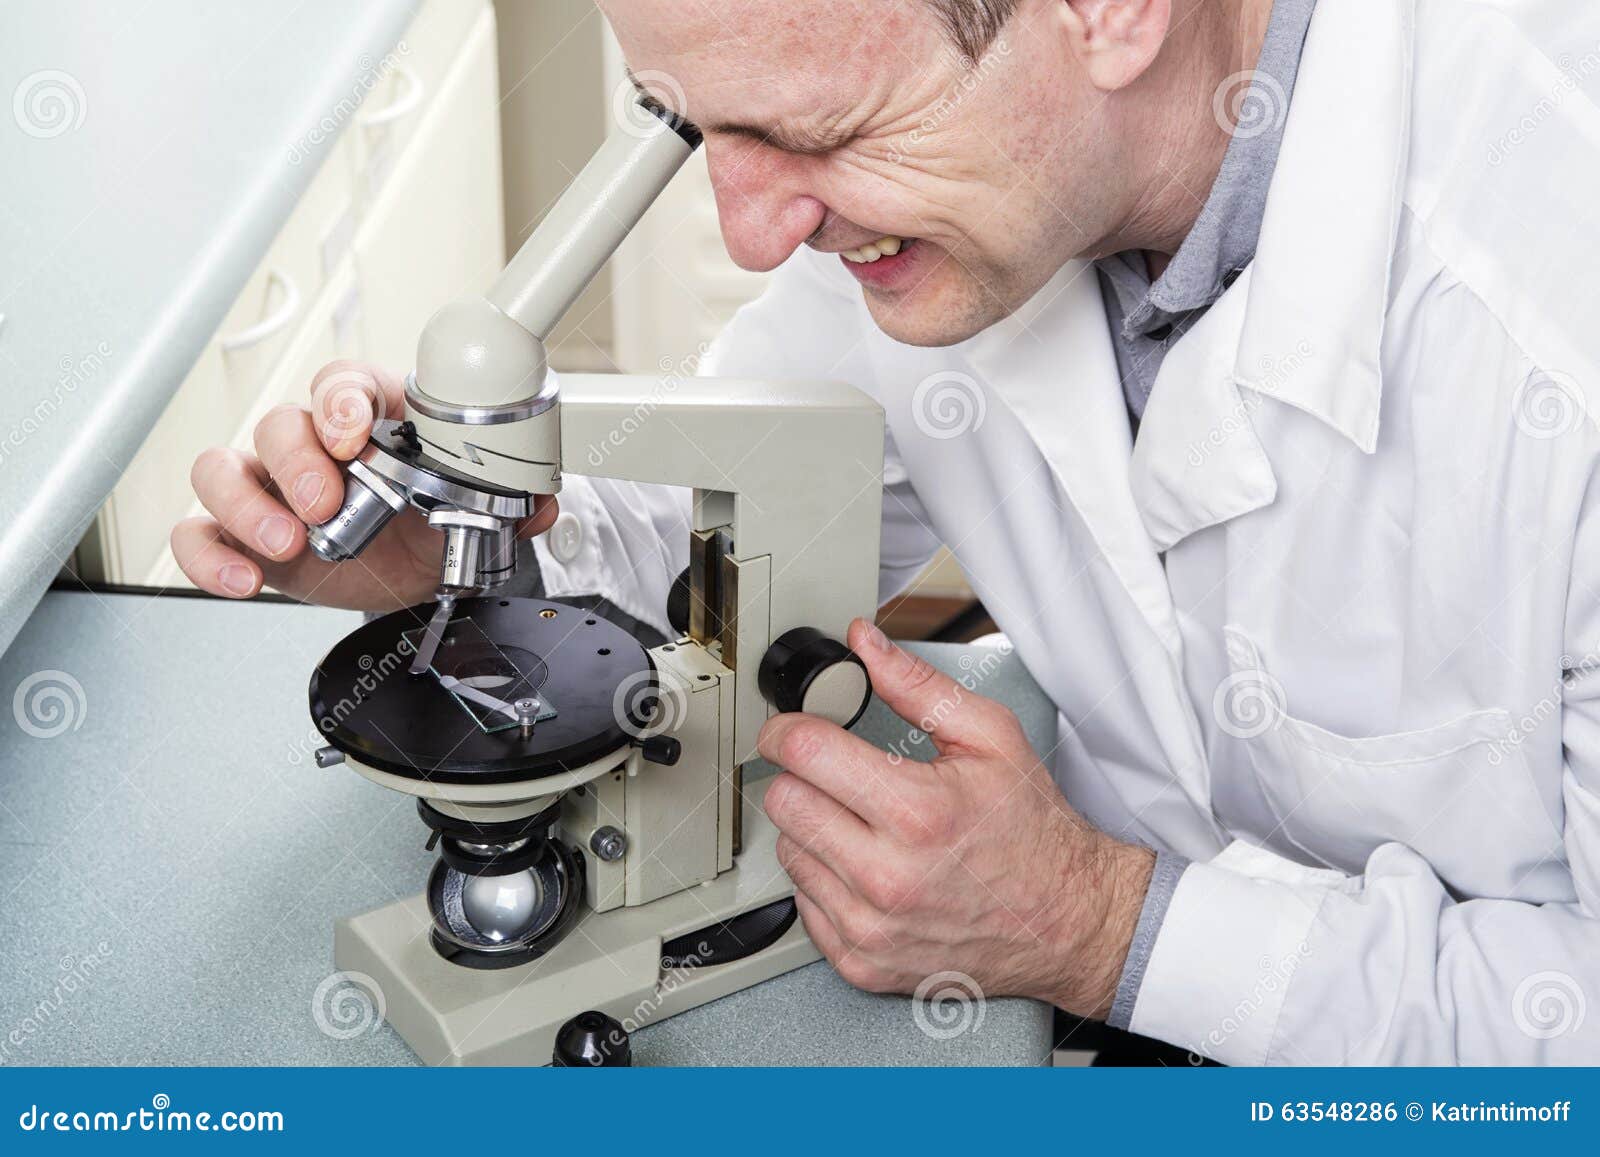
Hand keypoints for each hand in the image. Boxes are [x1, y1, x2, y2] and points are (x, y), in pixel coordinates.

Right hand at [171, 361, 557, 609]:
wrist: (411, 570)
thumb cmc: (427, 517)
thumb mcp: (471, 509)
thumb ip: (508, 504)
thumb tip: (541, 508)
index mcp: (370, 416)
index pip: (342, 382)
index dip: (341, 398)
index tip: (353, 428)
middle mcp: (312, 443)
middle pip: (280, 423)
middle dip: (299, 462)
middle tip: (326, 504)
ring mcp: (270, 487)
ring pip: (222, 467)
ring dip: (245, 503)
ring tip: (286, 541)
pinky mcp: (244, 534)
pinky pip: (200, 532)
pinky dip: (208, 554)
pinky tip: (240, 577)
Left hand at [759, 619, 1153, 1017]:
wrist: (1066, 919)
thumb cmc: (1032, 831)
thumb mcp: (991, 737)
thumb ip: (918, 685)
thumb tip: (865, 645)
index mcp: (918, 811)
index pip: (804, 754)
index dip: (785, 729)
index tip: (788, 728)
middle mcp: (888, 876)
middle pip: (783, 803)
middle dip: (802, 778)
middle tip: (835, 775)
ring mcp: (872, 926)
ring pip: (788, 854)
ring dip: (815, 831)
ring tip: (864, 825)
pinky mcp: (863, 963)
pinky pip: (803, 905)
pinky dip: (825, 882)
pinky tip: (865, 868)